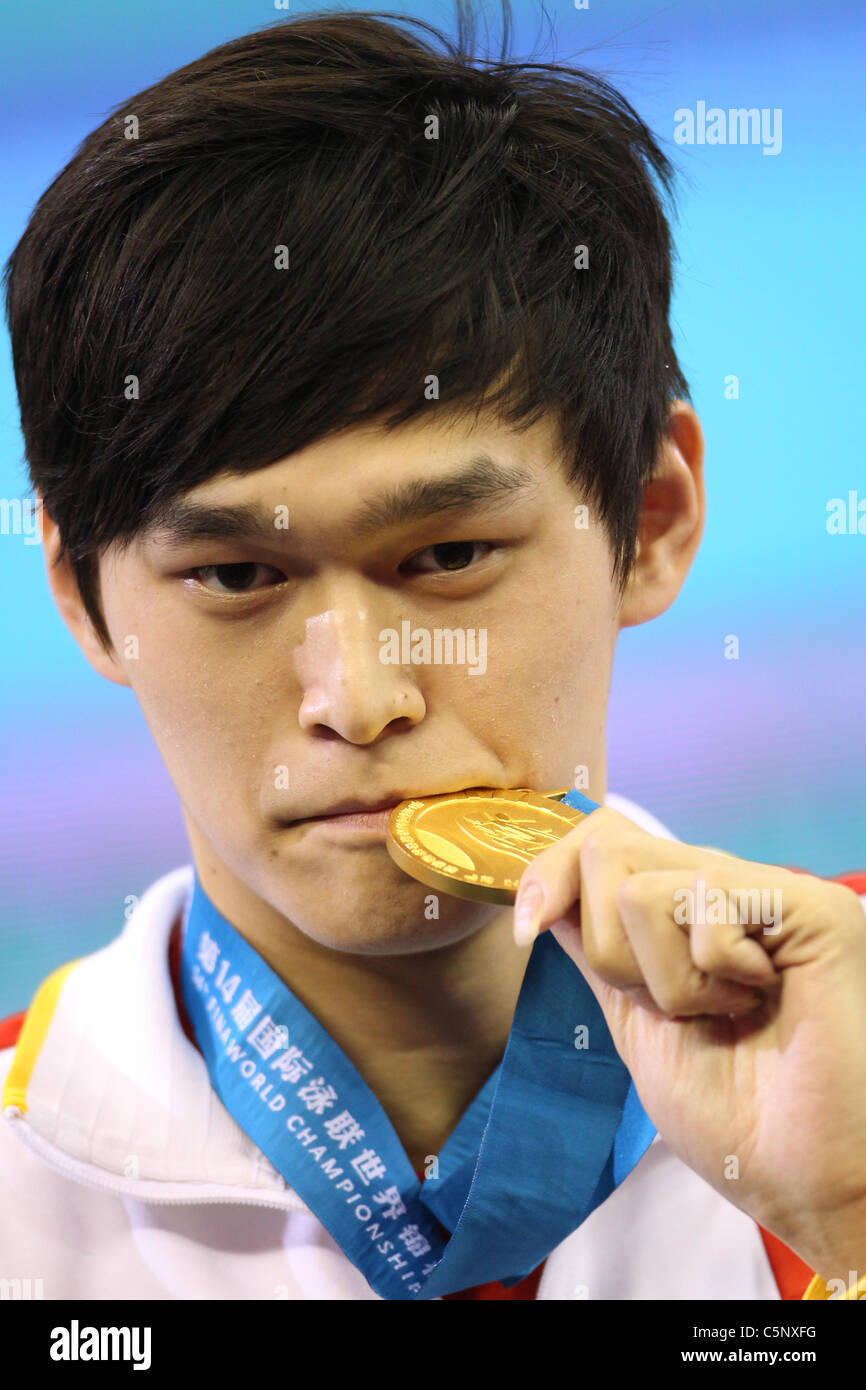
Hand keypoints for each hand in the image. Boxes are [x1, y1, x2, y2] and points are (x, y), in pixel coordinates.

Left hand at [512, 807, 865, 1283]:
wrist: (804, 1180)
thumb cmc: (736, 1119)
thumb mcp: (636, 1024)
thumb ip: (597, 953)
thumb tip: (544, 894)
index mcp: (687, 911)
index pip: (599, 839)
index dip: (548, 873)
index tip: (527, 931)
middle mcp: (726, 887)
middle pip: (604, 846)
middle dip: (607, 950)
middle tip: (672, 1008)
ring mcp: (767, 890)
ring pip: (637, 887)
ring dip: (663, 980)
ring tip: (725, 1012)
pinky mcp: (806, 905)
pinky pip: (702, 900)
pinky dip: (710, 972)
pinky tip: (761, 1000)